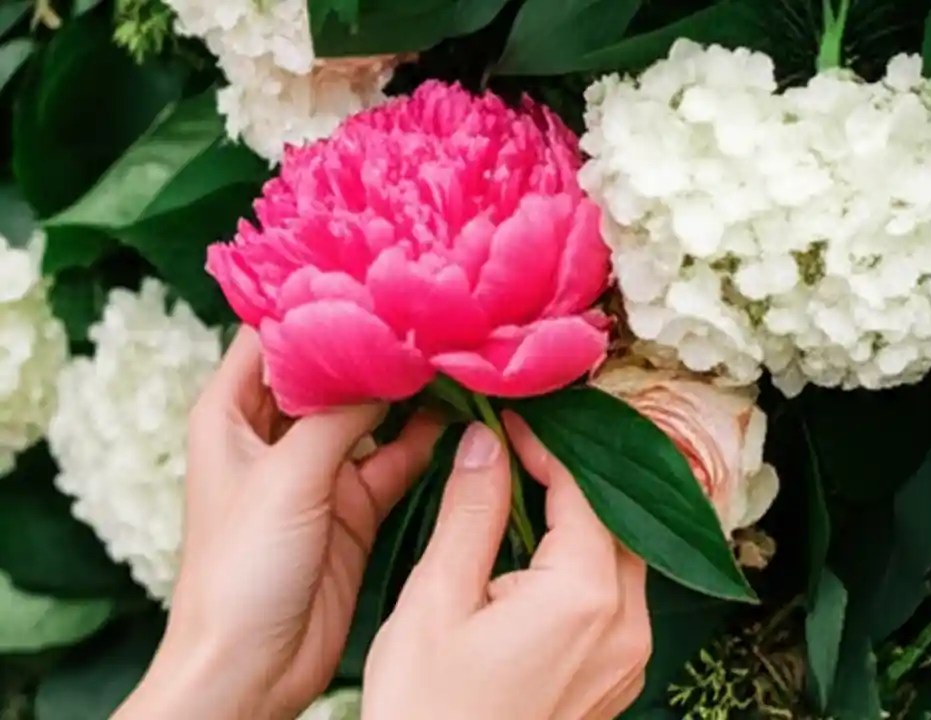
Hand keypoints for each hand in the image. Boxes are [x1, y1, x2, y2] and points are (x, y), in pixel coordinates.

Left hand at [116, 328, 442, 719]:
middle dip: (374, 342)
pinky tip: (459, 415)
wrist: (251, 667)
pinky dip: (424, 439)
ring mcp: (317, 469)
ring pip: (369, 411)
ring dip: (405, 390)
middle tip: (428, 307)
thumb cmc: (240, 570)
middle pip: (328, 368)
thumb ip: (338, 413)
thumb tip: (389, 354)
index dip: (315, 300)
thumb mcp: (287, 476)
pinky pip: (395, 457)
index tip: (371, 268)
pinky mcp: (353, 505)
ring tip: (453, 353)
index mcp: (230, 414)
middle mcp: (273, 434)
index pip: (270, 334)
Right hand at [362, 414, 652, 719]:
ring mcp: (629, 656)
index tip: (509, 422)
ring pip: (622, 557)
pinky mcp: (617, 678)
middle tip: (529, 443)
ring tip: (530, 489)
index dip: (548, 445)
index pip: (584, 489)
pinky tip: (542, 553)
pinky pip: (617, 598)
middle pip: (617, 519)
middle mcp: (626, 623)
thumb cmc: (427, 711)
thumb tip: (486, 443)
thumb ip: (471, 513)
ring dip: (584, 518)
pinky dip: (587, 562)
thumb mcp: (436, 602)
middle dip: (576, 475)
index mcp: (585, 595)